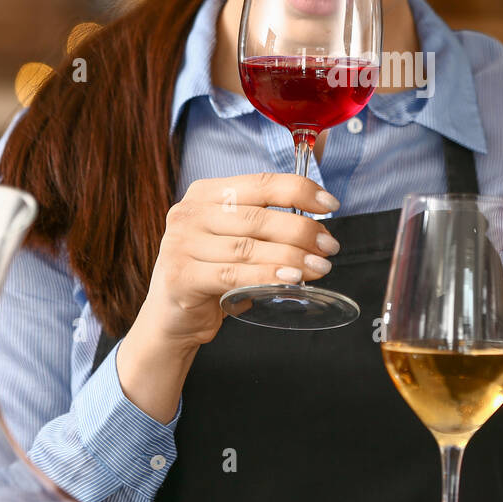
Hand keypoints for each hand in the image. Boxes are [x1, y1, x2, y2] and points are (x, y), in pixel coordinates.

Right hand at [141, 172, 341, 348]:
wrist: (172, 318)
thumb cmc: (212, 273)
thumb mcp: (235, 238)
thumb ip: (266, 220)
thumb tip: (320, 210)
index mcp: (206, 193)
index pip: (260, 183)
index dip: (299, 190)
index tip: (330, 204)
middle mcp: (190, 213)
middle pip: (258, 217)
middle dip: (302, 231)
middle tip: (329, 246)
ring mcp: (180, 244)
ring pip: (249, 247)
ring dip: (291, 257)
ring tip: (320, 267)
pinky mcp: (181, 276)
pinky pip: (233, 275)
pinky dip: (267, 276)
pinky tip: (291, 280)